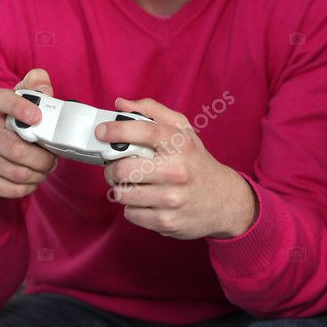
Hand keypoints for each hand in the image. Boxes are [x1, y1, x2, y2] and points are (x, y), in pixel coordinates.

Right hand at [0, 68, 57, 199]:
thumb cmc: (6, 126)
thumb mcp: (20, 102)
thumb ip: (35, 88)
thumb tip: (45, 86)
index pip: (2, 100)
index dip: (20, 108)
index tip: (37, 117)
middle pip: (17, 148)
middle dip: (43, 158)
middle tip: (53, 159)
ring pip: (16, 171)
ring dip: (38, 174)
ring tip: (44, 169)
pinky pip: (9, 188)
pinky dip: (27, 187)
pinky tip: (31, 181)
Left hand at [101, 97, 256, 239]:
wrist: (225, 201)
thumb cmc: (198, 164)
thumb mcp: (184, 132)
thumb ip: (153, 112)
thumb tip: (121, 104)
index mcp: (182, 145)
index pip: (146, 132)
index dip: (118, 130)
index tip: (102, 131)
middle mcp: (178, 171)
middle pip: (124, 169)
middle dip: (112, 168)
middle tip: (116, 168)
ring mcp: (172, 199)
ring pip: (123, 194)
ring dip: (122, 189)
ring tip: (133, 184)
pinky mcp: (167, 222)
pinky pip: (130, 214)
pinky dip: (133, 208)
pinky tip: (146, 202)